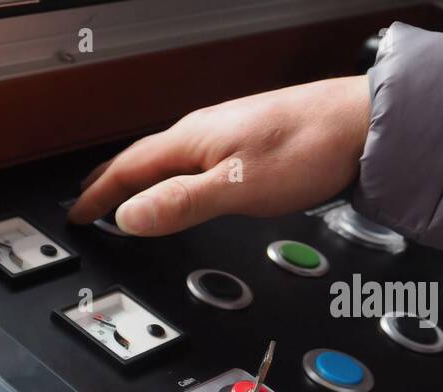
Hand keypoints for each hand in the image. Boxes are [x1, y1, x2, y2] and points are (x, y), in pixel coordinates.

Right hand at [67, 76, 371, 235]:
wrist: (365, 123)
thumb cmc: (310, 147)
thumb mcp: (238, 187)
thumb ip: (181, 204)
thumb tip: (130, 217)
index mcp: (192, 141)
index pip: (128, 170)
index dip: (98, 195)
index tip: (78, 214)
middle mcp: (203, 130)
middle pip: (141, 158)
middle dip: (109, 181)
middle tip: (87, 199)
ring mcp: (225, 131)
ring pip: (166, 157)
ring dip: (138, 177)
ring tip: (124, 192)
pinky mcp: (247, 138)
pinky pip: (191, 156)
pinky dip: (170, 173)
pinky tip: (183, 180)